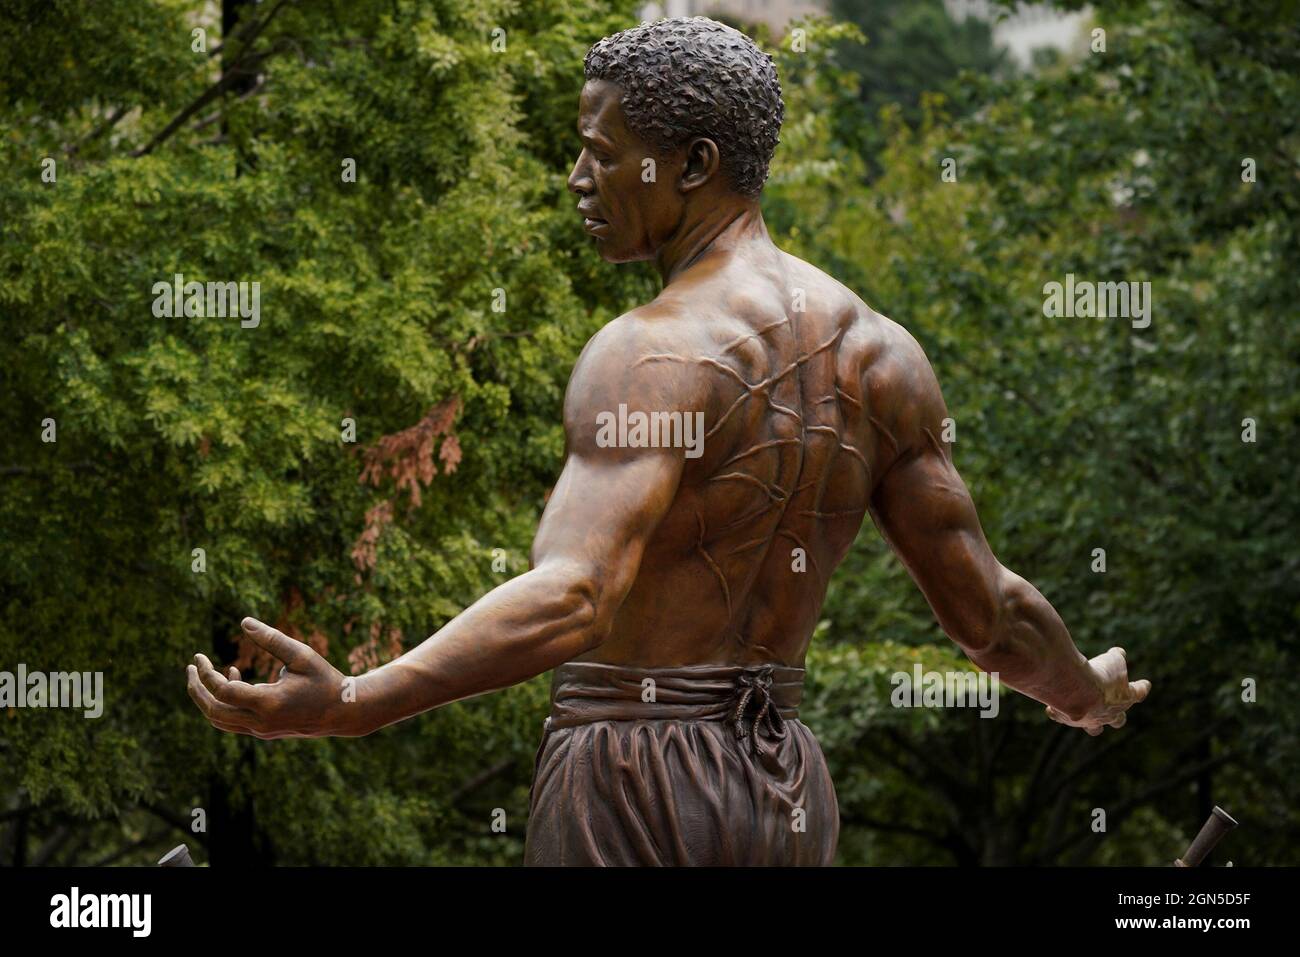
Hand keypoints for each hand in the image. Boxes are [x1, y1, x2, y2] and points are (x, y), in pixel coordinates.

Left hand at [186, 617, 352, 738]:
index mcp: (269, 703)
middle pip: (213, 712)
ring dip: (206, 699)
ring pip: (220, 721)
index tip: (199, 656)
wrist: (343, 712)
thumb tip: (243, 622)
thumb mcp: (302, 655)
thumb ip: (272, 639)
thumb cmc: (324, 679)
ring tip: (202, 675)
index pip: (223, 692)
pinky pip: (233, 721)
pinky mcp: (263, 732)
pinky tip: (234, 678)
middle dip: (196, 690)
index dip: (206, 674)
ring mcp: (261, 731)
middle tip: (191, 667)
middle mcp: (261, 722)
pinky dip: (224, 703)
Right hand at [1045, 646, 1150, 735]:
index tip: (1146, 684)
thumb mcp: (1112, 660)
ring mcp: (1088, 719)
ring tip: (1086, 718)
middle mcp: (1108, 713)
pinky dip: (1057, 713)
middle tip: (1117, 715)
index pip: (1138, 693)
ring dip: (1091, 723)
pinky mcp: (1067, 718)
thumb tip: (1119, 653)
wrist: (1076, 689)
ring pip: (1094, 728)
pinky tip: (1052, 708)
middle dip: (1117, 717)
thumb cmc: (1100, 674)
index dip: (1141, 687)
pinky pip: (1061, 716)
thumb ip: (1116, 657)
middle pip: (1118, 720)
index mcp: (1125, 698)